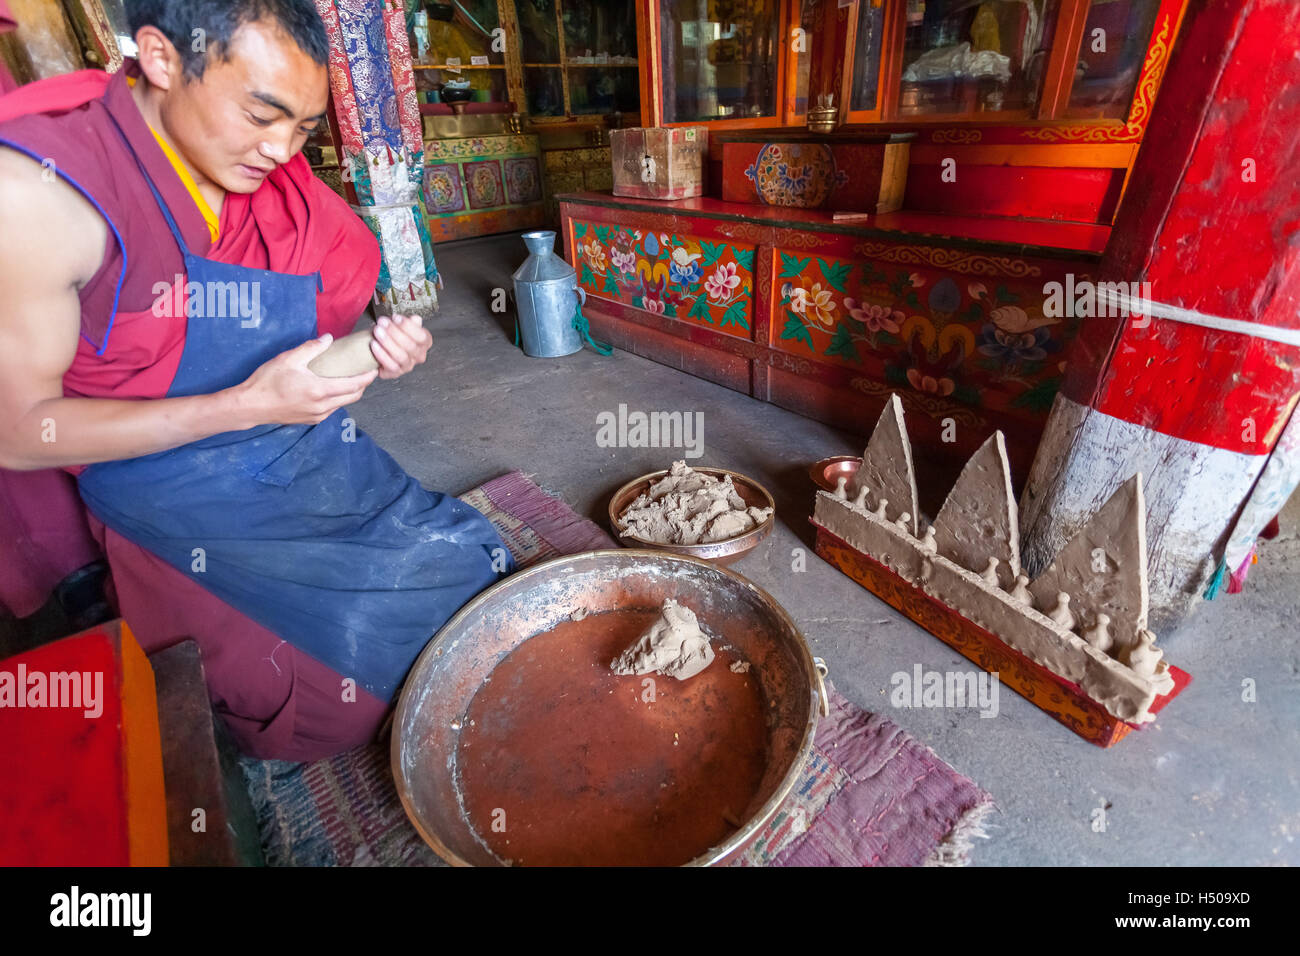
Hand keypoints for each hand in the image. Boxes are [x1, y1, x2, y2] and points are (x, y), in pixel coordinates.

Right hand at [233, 334, 378, 425]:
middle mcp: (322, 406)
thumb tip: (328, 338)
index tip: (374, 369)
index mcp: (320, 390)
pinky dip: (337, 399)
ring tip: (350, 379)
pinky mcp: (310, 420)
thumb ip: (311, 348)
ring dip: (350, 393)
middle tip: (364, 372)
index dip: (367, 377)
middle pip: (353, 397)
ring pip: (342, 404)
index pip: (354, 385)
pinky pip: (331, 409)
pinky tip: (331, 389)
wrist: (251, 406)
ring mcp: (317, 415)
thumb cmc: (267, 381)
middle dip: (362, 385)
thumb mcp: (288, 359)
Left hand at [371, 313, 431, 379]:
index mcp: (424, 343)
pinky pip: (390, 366)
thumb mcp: (401, 325)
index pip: (422, 337)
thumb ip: (410, 322)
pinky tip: (374, 344)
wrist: (379, 347)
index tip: (395, 318)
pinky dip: (381, 354)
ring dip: (387, 342)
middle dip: (394, 332)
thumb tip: (416, 319)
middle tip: (383, 323)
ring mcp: (407, 365)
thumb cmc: (392, 335)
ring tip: (377, 331)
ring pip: (401, 356)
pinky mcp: (396, 373)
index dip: (408, 327)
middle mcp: (418, 356)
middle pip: (410, 346)